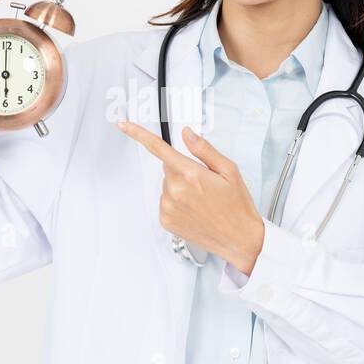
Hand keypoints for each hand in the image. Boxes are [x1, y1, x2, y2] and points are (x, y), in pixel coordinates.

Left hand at [117, 121, 265, 275]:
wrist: (239, 238)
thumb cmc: (237, 206)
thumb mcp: (228, 170)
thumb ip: (204, 150)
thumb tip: (187, 134)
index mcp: (191, 174)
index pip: (158, 148)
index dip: (138, 134)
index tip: (124, 126)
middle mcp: (176, 191)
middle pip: (168, 168)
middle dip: (183, 171)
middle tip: (204, 184)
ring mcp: (168, 207)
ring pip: (167, 185)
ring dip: (180, 188)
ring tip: (202, 201)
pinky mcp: (166, 220)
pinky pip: (166, 202)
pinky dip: (177, 203)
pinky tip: (194, 210)